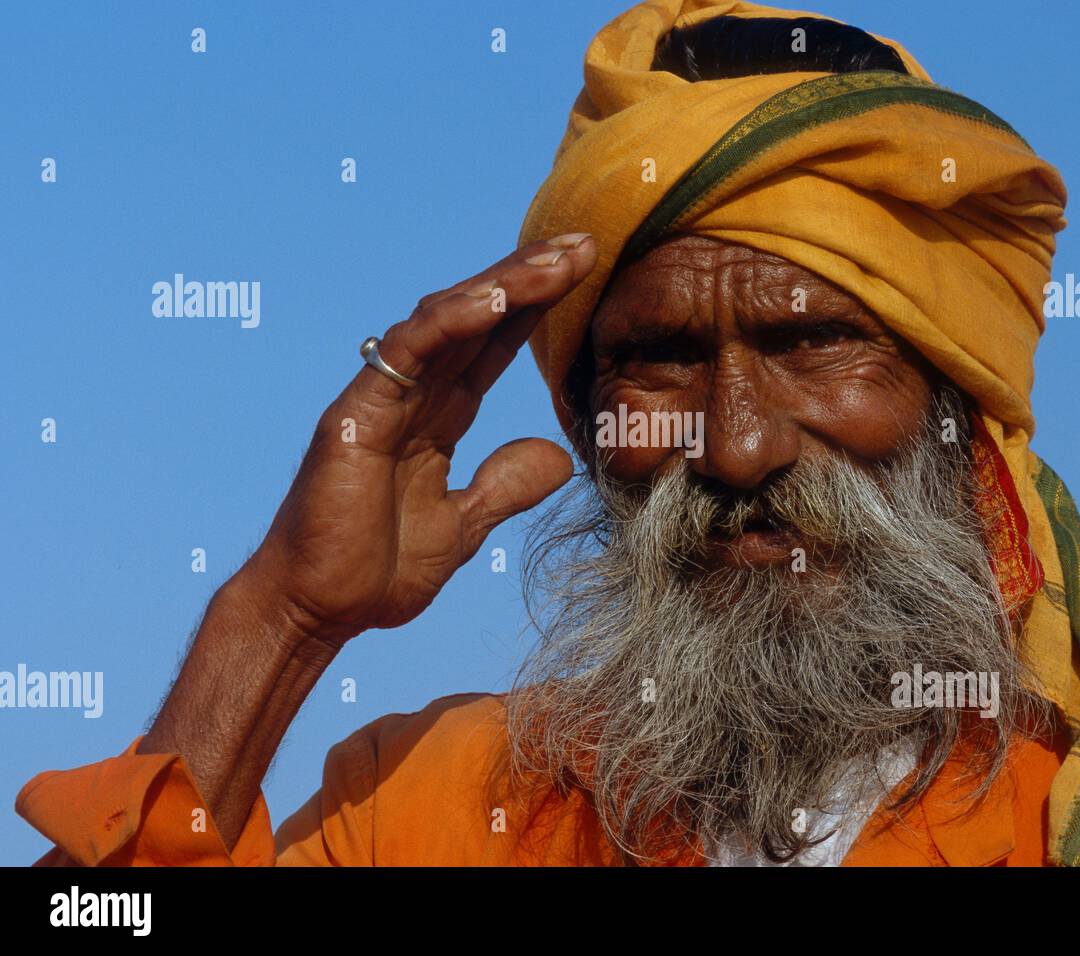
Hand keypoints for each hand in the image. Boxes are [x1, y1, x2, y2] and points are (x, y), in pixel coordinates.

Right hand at [238, 234, 596, 647]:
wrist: (317, 612)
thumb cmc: (374, 573)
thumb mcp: (462, 527)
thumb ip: (504, 486)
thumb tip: (557, 456)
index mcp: (436, 419)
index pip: (491, 348)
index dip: (535, 309)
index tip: (584, 273)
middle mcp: (410, 397)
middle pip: (476, 321)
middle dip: (530, 278)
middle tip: (584, 244)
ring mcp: (382, 399)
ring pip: (446, 321)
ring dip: (505, 285)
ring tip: (558, 260)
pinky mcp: (358, 413)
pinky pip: (409, 353)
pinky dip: (453, 321)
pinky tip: (499, 298)